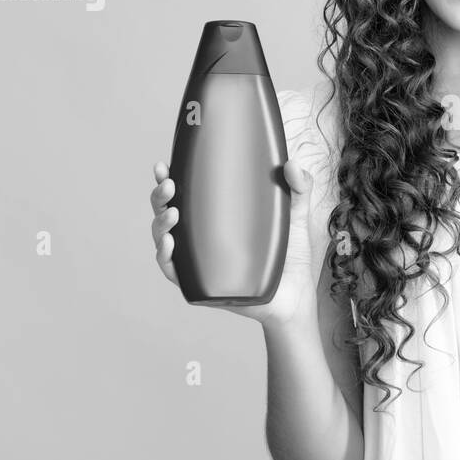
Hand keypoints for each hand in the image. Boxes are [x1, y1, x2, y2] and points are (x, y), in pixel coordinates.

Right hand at [149, 159, 316, 325]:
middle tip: (169, 185)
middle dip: (160, 197)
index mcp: (216, 218)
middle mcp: (202, 239)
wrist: (298, 294)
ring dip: (160, 224)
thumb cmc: (293, 256)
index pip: (184, 195)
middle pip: (167, 214)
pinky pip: (175, 273)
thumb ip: (299, 186)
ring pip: (165, 240)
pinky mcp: (203, 286)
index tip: (163, 166)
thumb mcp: (296, 215)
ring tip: (173, 213)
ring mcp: (200, 262)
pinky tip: (170, 244)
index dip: (166, 180)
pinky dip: (166, 257)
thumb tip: (291, 164)